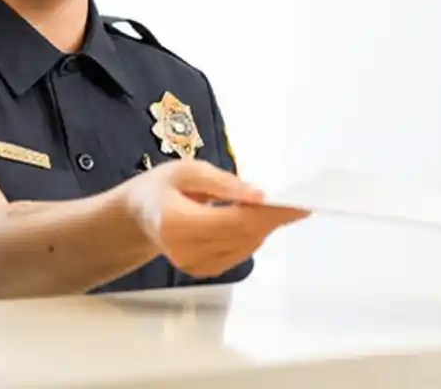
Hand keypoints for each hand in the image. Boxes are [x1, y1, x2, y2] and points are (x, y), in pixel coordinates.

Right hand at [125, 159, 307, 277]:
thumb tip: (260, 195)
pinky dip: (253, 234)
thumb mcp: (188, 171)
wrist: (140, 214)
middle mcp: (185, 251)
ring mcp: (194, 266)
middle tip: (300, 201)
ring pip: (246, 246)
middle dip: (275, 218)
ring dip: (266, 225)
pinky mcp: (203, 270)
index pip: (234, 221)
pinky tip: (257, 218)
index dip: (269, 213)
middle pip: (244, 236)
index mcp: (177, 223)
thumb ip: (224, 183)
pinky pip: (240, 252)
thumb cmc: (162, 187)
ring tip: (280, 205)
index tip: (298, 203)